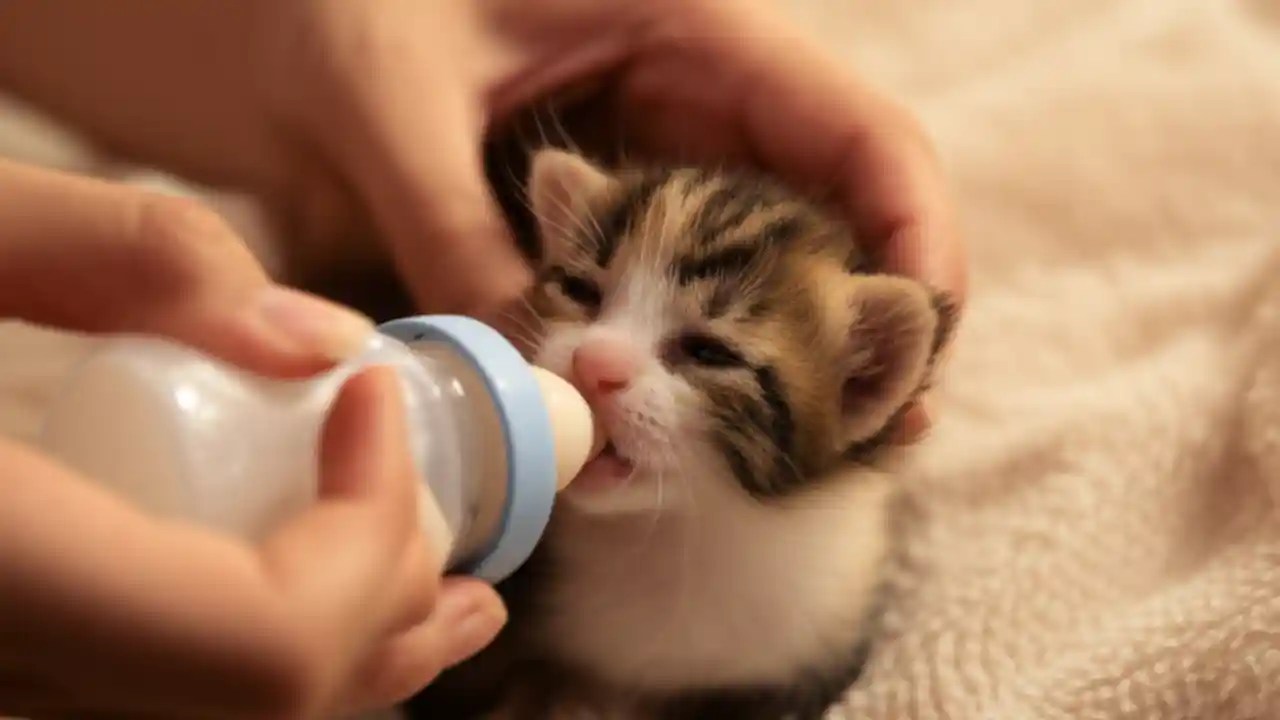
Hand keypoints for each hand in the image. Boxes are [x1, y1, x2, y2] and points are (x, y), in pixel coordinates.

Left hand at [0, 0, 965, 435]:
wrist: (262, 10)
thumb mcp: (391, 97)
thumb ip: (461, 231)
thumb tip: (535, 385)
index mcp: (687, 31)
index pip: (853, 126)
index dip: (911, 227)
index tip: (921, 329)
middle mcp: (692, 110)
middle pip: (830, 221)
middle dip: (861, 327)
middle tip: (872, 435)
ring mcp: (652, 177)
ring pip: (759, 277)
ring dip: (782, 368)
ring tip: (801, 455)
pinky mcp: (601, 233)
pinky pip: (666, 308)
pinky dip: (678, 373)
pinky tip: (675, 435)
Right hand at [0, 159, 504, 717]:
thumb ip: (117, 258)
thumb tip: (318, 340)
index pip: (252, 642)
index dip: (364, 533)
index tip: (374, 396)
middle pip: (255, 702)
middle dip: (386, 606)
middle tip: (462, 532)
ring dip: (350, 661)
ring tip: (446, 604)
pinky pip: (152, 701)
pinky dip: (258, 667)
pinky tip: (313, 614)